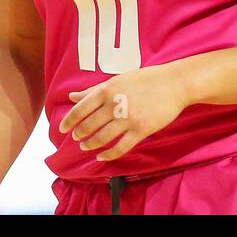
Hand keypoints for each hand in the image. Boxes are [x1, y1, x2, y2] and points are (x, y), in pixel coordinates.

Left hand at [60, 63, 189, 161]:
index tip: (62, 129)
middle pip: (90, 125)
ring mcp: (128, 118)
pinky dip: (108, 154)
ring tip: (86, 147)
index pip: (81, 109)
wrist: (174, 83)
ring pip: (103, 138)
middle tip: (77, 139)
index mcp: (107, 90)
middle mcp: (115, 104)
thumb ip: (93, 90)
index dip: (69, 121)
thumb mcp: (117, 80)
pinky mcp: (141, 130)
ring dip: (91, 144)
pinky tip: (101, 156)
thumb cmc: (145, 79)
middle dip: (80, 134)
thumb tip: (71, 96)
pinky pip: (121, 147)